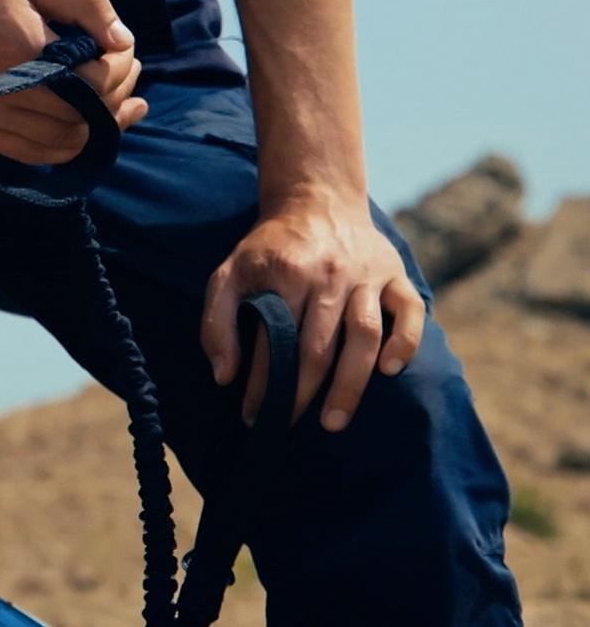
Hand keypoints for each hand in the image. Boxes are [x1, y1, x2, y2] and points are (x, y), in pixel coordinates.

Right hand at [0, 0, 148, 163]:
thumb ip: (86, 5)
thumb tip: (123, 40)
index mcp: (22, 49)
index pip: (95, 83)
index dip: (121, 71)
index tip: (125, 52)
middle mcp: (1, 92)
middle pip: (82, 118)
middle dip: (116, 99)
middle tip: (128, 76)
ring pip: (61, 143)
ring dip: (95, 127)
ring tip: (113, 104)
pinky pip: (30, 154)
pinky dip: (62, 145)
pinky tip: (79, 126)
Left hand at [200, 192, 425, 430]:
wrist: (316, 200)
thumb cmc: (268, 249)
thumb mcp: (228, 273)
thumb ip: (216, 322)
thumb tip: (224, 376)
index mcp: (286, 274)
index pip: (273, 341)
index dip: (261, 383)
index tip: (251, 414)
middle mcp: (329, 275)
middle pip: (317, 347)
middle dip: (300, 393)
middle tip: (286, 425)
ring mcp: (366, 275)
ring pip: (363, 335)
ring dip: (350, 383)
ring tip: (333, 421)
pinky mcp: (395, 274)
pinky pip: (409, 311)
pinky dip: (405, 341)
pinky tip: (389, 370)